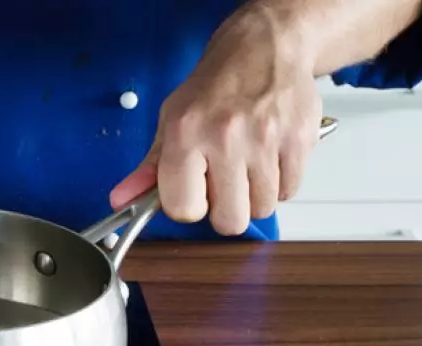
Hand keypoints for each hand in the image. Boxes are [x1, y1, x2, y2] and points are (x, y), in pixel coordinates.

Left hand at [109, 11, 322, 234]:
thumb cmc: (214, 88)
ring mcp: (266, 140)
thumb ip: (150, 168)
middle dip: (226, 209)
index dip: (189, 207)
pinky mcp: (299, 140)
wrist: (264, 49)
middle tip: (223, 182)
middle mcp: (226, 138)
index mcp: (186, 134)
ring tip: (246, 166)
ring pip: (262, 209)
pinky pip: (289, 192)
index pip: (185, 209)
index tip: (194, 192)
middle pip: (231, 221)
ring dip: (254, 196)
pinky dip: (279, 183)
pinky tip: (268, 158)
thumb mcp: (171, 121)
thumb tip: (122, 200)